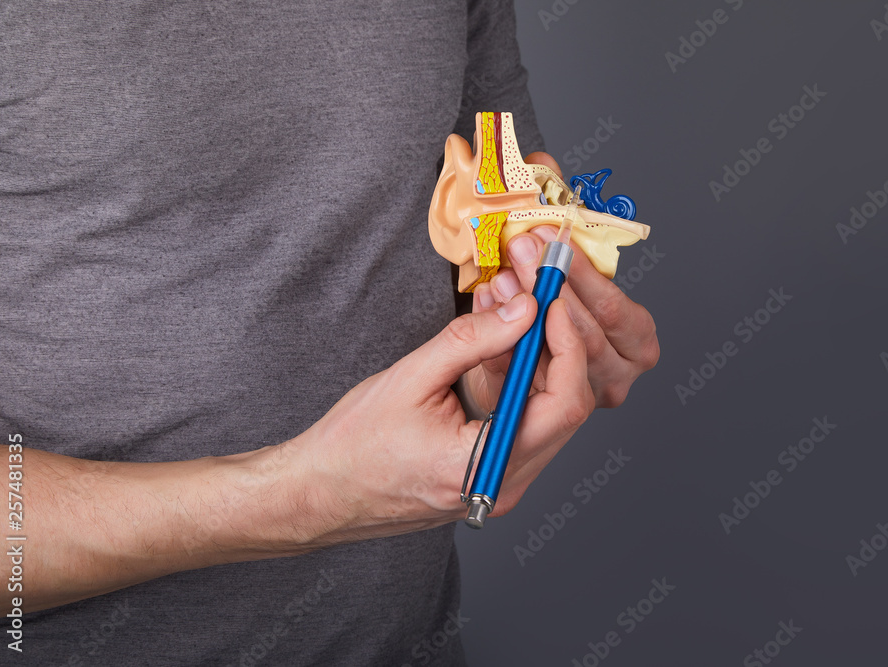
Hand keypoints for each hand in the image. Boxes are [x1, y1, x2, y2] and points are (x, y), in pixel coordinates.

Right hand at [277, 292, 593, 545]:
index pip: (564, 405)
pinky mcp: (490, 475)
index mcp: (485, 468)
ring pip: (544, 413)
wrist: (319, 491)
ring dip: (532, 359)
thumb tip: (524, 309)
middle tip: (533, 295)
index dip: (568, 345)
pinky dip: (515, 380)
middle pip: (564, 408)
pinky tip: (495, 342)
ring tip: (505, 308)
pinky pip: (521, 422)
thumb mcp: (412, 378)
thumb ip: (473, 341)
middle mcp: (504, 485)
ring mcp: (499, 484)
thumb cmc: (353, 446)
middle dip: (552, 344)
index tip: (553, 302)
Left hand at [463, 152, 659, 411]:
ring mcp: (580, 396)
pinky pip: (519, 374)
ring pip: (552, 357)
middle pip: (588, 335)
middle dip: (550, 287)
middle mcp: (617, 374)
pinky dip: (500, 336)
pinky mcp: (538, 407)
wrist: (517, 342)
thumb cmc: (544, 297)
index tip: (555, 244)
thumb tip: (541, 158)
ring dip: (522, 311)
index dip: (587, 280)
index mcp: (637, 338)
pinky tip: (485, 301)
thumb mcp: (554, 248)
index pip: (621, 315)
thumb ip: (553, 203)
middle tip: (520, 248)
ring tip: (498, 275)